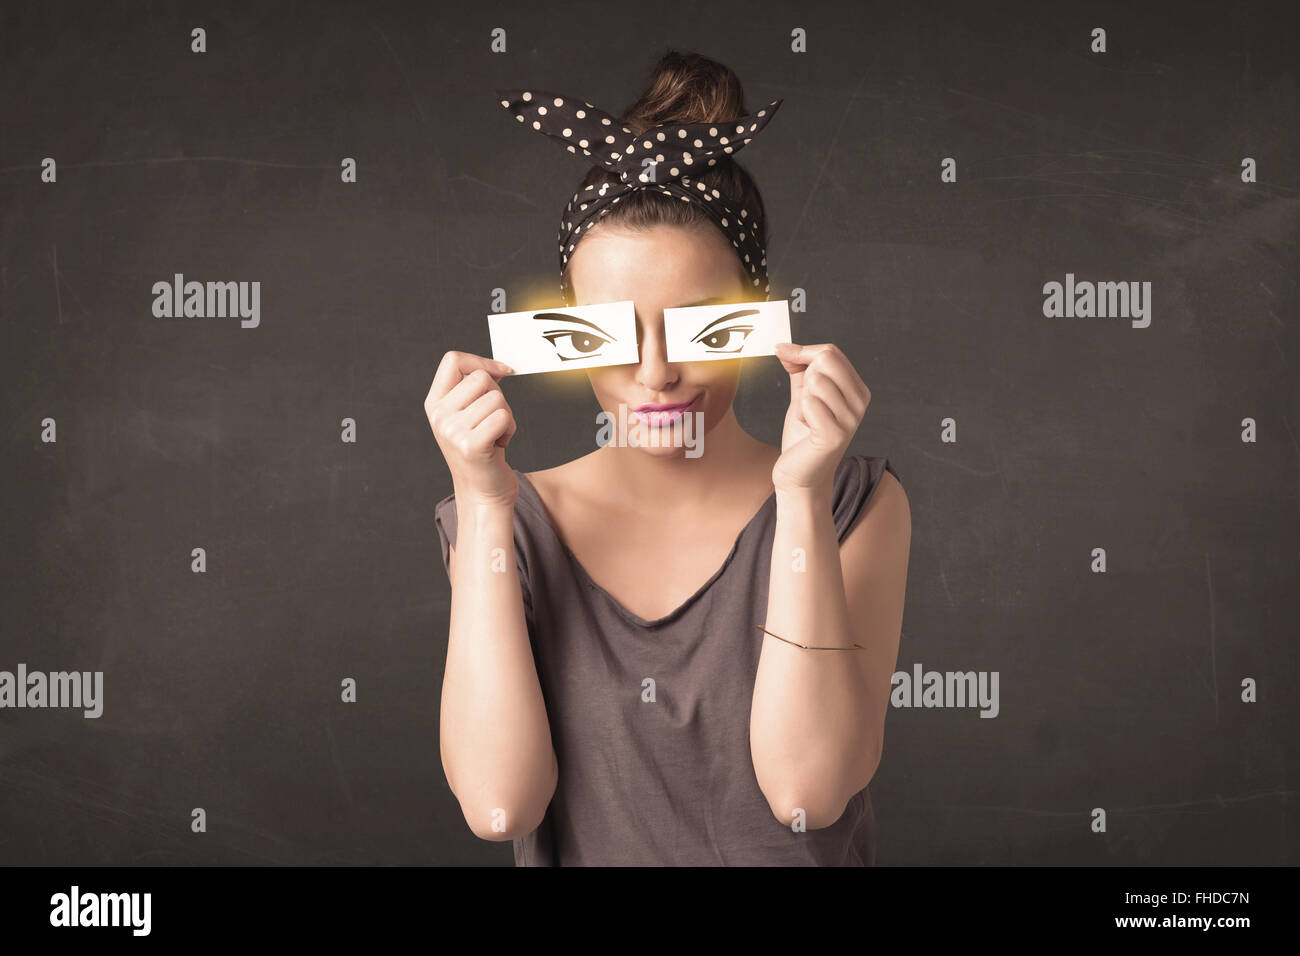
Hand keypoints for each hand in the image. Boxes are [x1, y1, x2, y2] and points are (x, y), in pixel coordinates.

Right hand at [424, 351, 518, 507]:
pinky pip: (503, 417)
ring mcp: (452, 431)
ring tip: (496, 435)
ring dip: (507, 416)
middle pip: (481, 378)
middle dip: (499, 395)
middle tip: (494, 420)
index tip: (502, 372)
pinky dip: (510, 429)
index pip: (452, 360)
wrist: (483, 493)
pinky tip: (500, 444)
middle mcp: (439, 416)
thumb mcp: (467, 416)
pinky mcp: (471, 446)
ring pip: (497, 399)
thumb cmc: (482, 451)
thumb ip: (473, 390)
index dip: (481, 361)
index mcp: (434, 404)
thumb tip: (498, 367)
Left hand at [771, 342, 870, 494]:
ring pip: (815, 382)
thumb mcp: (803, 395)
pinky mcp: (836, 435)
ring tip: (808, 420)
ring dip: (802, 401)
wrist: (800, 475)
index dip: (802, 352)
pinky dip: (800, 415)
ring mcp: (851, 419)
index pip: (831, 352)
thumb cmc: (802, 436)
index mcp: (857, 390)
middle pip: (826, 360)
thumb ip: (798, 369)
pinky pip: (810, 404)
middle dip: (805, 377)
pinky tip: (807, 431)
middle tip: (805, 403)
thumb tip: (784, 347)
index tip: (784, 356)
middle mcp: (860, 403)